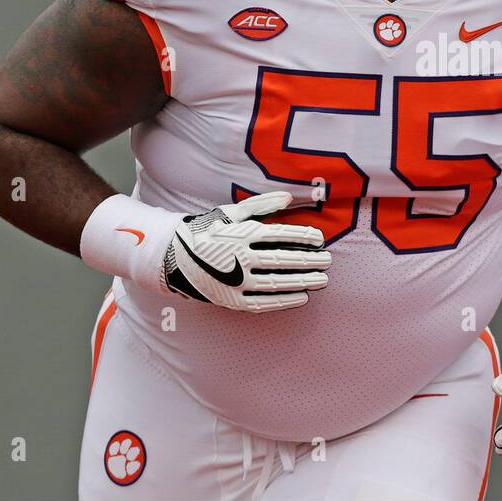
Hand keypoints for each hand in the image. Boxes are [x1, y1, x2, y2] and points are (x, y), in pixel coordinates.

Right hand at [164, 191, 329, 311]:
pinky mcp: (231, 300)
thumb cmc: (208, 230)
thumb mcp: (231, 212)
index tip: (320, 239)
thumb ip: (261, 204)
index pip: (281, 235)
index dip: (304, 237)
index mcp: (242, 234)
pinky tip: (302, 297)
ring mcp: (235, 281)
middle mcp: (240, 258)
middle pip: (283, 260)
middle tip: (328, 261)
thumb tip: (288, 197)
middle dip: (309, 260)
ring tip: (322, 280)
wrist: (172, 256)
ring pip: (276, 282)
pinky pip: (263, 303)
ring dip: (302, 281)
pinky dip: (284, 301)